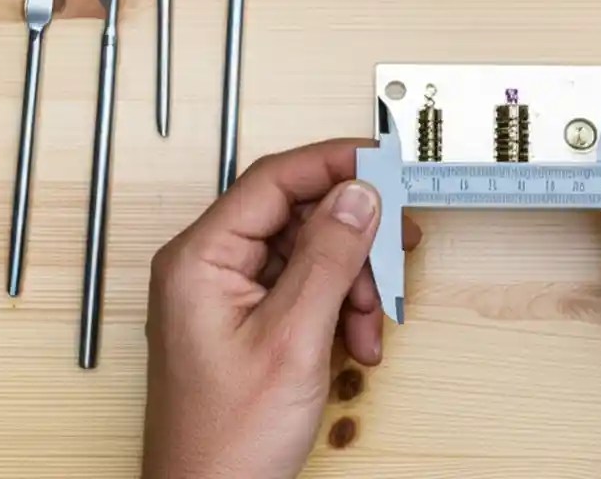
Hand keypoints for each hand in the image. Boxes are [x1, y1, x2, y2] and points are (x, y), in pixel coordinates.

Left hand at [141, 140, 419, 478]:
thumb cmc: (225, 439)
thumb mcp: (293, 339)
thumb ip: (328, 258)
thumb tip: (358, 194)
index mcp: (201, 258)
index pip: (274, 179)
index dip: (334, 163)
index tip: (384, 162)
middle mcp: (210, 267)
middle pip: (299, 216)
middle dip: (355, 239)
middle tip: (399, 247)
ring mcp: (229, 295)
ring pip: (311, 255)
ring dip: (353, 285)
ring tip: (370, 326)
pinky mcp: (250, 321)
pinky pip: (306, 291)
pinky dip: (341, 310)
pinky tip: (357, 344)